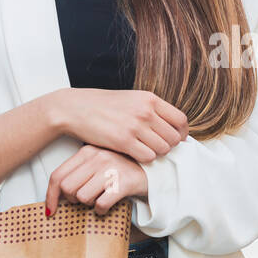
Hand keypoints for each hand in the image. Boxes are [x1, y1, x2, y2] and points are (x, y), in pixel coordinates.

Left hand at [46, 145, 148, 216]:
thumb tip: (55, 196)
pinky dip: (101, 210)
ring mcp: (111, 169)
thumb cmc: (121, 169)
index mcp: (87, 151)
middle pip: (68, 188)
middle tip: (84, 200)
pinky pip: (101, 204)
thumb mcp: (98, 163)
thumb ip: (78, 172)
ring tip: (98, 199)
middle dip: (72, 200)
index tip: (51, 211)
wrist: (154, 169)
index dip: (51, 196)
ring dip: (88, 204)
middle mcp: (98, 157)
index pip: (58, 176)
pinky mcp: (123, 183)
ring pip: (82, 197)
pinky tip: (107, 206)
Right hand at [48, 88, 187, 162]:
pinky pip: (148, 157)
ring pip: (163, 149)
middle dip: (169, 146)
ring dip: (157, 153)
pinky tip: (135, 154)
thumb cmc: (103, 105)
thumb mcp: (132, 99)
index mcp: (150, 99)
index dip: (182, 133)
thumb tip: (171, 125)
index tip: (177, 140)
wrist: (75, 108)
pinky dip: (144, 159)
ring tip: (145, 150)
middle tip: (158, 148)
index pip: (180, 120)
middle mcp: (145, 111)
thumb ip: (151, 109)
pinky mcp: (123, 141)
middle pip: (174, 137)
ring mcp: (135, 126)